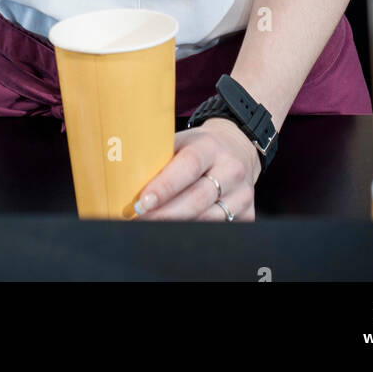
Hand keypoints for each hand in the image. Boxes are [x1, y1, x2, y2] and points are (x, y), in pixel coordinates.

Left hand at [133, 117, 260, 221]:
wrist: (239, 149)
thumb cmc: (200, 147)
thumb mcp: (183, 141)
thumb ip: (161, 155)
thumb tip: (124, 172)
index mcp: (210, 146)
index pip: (187, 166)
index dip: (164, 186)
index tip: (142, 202)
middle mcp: (231, 169)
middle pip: (196, 198)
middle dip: (165, 214)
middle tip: (139, 221)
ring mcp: (243, 194)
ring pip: (207, 219)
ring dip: (178, 226)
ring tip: (153, 228)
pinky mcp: (248, 214)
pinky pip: (220, 229)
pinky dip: (196, 232)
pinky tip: (177, 232)